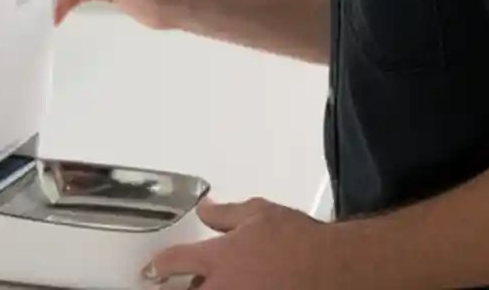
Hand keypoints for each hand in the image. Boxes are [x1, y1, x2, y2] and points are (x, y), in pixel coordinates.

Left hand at [143, 197, 336, 289]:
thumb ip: (226, 213)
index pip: (172, 263)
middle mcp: (222, 287)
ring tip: (208, 285)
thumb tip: (204, 207)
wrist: (335, 269)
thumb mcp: (260, 214)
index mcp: (218, 257)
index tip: (153, 270)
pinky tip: (242, 286)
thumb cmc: (299, 239)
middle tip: (174, 285)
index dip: (158, 266)